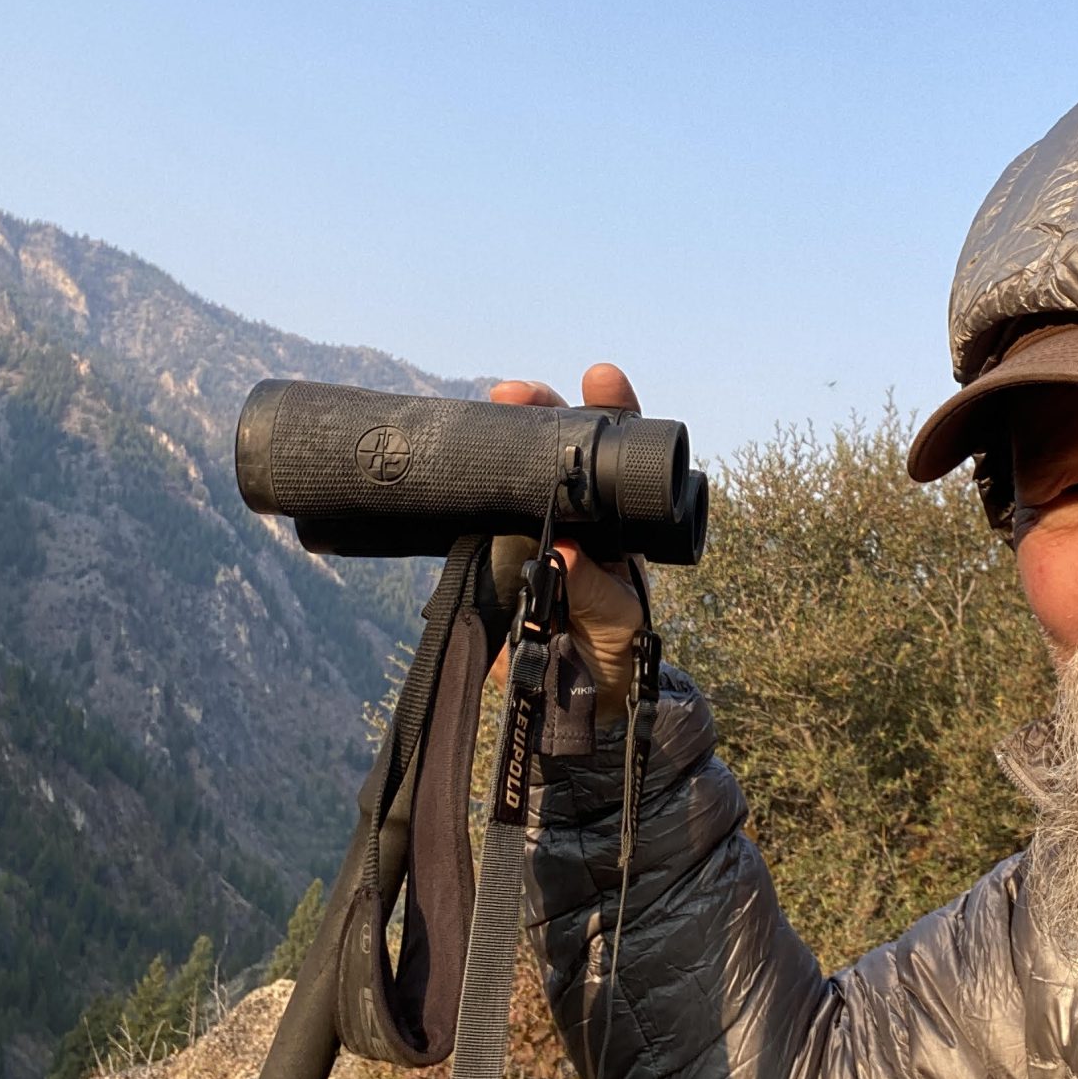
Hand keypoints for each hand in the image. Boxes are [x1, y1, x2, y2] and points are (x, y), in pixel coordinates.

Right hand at [488, 362, 645, 721]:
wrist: (574, 700)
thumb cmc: (612, 650)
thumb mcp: (617, 625)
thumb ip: (596, 594)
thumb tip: (567, 551)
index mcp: (620, 522)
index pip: (622, 454)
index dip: (614, 409)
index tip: (600, 378)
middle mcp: (579, 515)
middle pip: (563, 447)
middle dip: (545, 411)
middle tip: (519, 392)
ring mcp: (535, 529)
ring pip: (519, 470)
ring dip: (505, 436)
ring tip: (495, 405)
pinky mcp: (496, 553)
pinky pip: (482, 512)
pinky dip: (469, 486)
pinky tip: (454, 462)